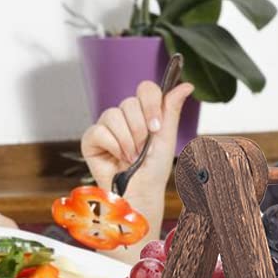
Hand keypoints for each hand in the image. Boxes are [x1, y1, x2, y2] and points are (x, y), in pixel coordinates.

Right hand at [78, 76, 192, 236]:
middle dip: (140, 130)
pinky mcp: (91, 139)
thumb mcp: (167, 137)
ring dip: (127, 141)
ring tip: (131, 157)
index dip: (150, 104)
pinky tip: (117, 158)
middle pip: (129, 103)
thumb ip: (172, 109)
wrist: (141, 192)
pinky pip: (99, 130)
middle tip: (143, 149)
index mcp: (143, 112)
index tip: (156, 126)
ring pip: (113, 115)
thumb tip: (187, 85)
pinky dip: (112, 146)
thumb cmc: (154, 169)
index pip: (146, 89)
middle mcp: (124, 115)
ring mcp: (106, 126)